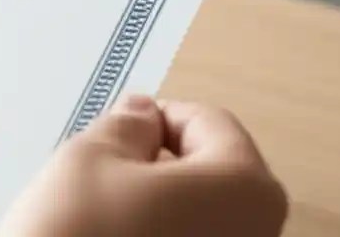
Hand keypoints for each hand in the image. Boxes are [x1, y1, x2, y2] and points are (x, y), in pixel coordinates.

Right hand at [0, 95, 286, 236]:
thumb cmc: (78, 231)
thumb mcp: (89, 158)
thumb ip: (126, 126)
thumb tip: (145, 114)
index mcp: (246, 186)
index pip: (207, 122)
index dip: (154, 119)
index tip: (110, 136)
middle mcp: (261, 232)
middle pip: (211, 174)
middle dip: (156, 167)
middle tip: (101, 180)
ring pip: (198, 217)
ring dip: (155, 209)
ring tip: (101, 220)